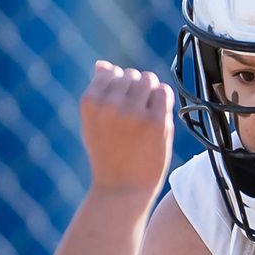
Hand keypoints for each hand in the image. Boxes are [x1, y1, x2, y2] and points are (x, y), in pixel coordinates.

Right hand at [77, 62, 173, 200]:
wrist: (121, 189)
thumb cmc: (107, 154)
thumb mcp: (92, 123)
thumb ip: (98, 92)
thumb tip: (102, 65)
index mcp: (90, 101)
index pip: (111, 72)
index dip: (118, 88)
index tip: (118, 109)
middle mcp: (110, 104)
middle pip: (132, 75)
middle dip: (135, 91)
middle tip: (134, 117)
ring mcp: (134, 112)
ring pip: (148, 80)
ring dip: (150, 94)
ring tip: (145, 117)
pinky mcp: (156, 122)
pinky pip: (164, 93)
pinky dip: (162, 102)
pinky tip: (156, 119)